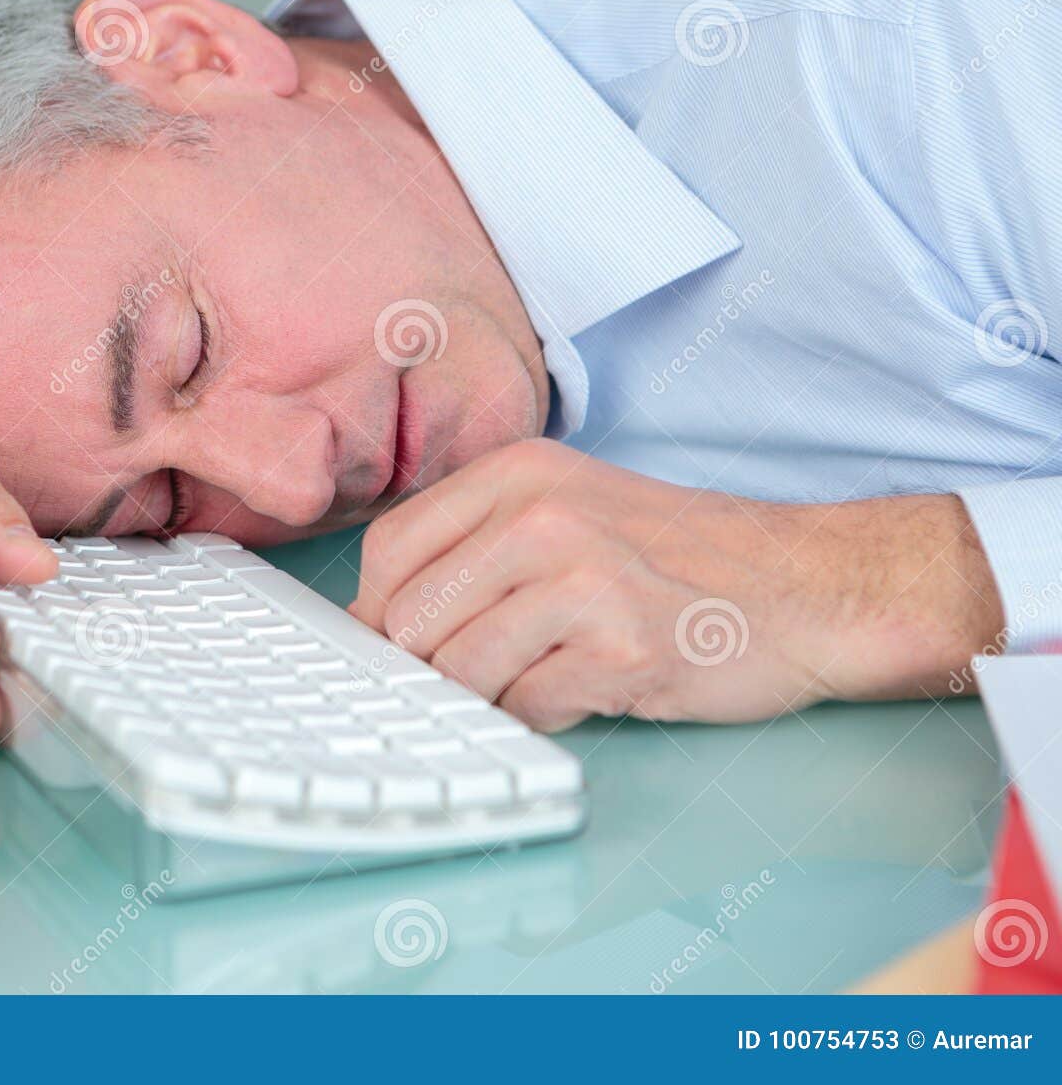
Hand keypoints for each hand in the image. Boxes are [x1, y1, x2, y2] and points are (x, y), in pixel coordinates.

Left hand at [349, 440, 1002, 730]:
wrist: (808, 586)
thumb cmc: (679, 558)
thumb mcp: (567, 509)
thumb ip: (474, 545)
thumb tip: (379, 619)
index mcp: (518, 473)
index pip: (388, 550)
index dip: (380, 611)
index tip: (402, 642)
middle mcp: (541, 516)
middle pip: (409, 619)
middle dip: (430, 666)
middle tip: (479, 673)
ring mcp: (584, 581)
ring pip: (459, 671)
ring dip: (487, 695)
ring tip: (540, 675)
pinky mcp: (622, 649)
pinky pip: (526, 708)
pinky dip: (542, 714)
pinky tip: (584, 688)